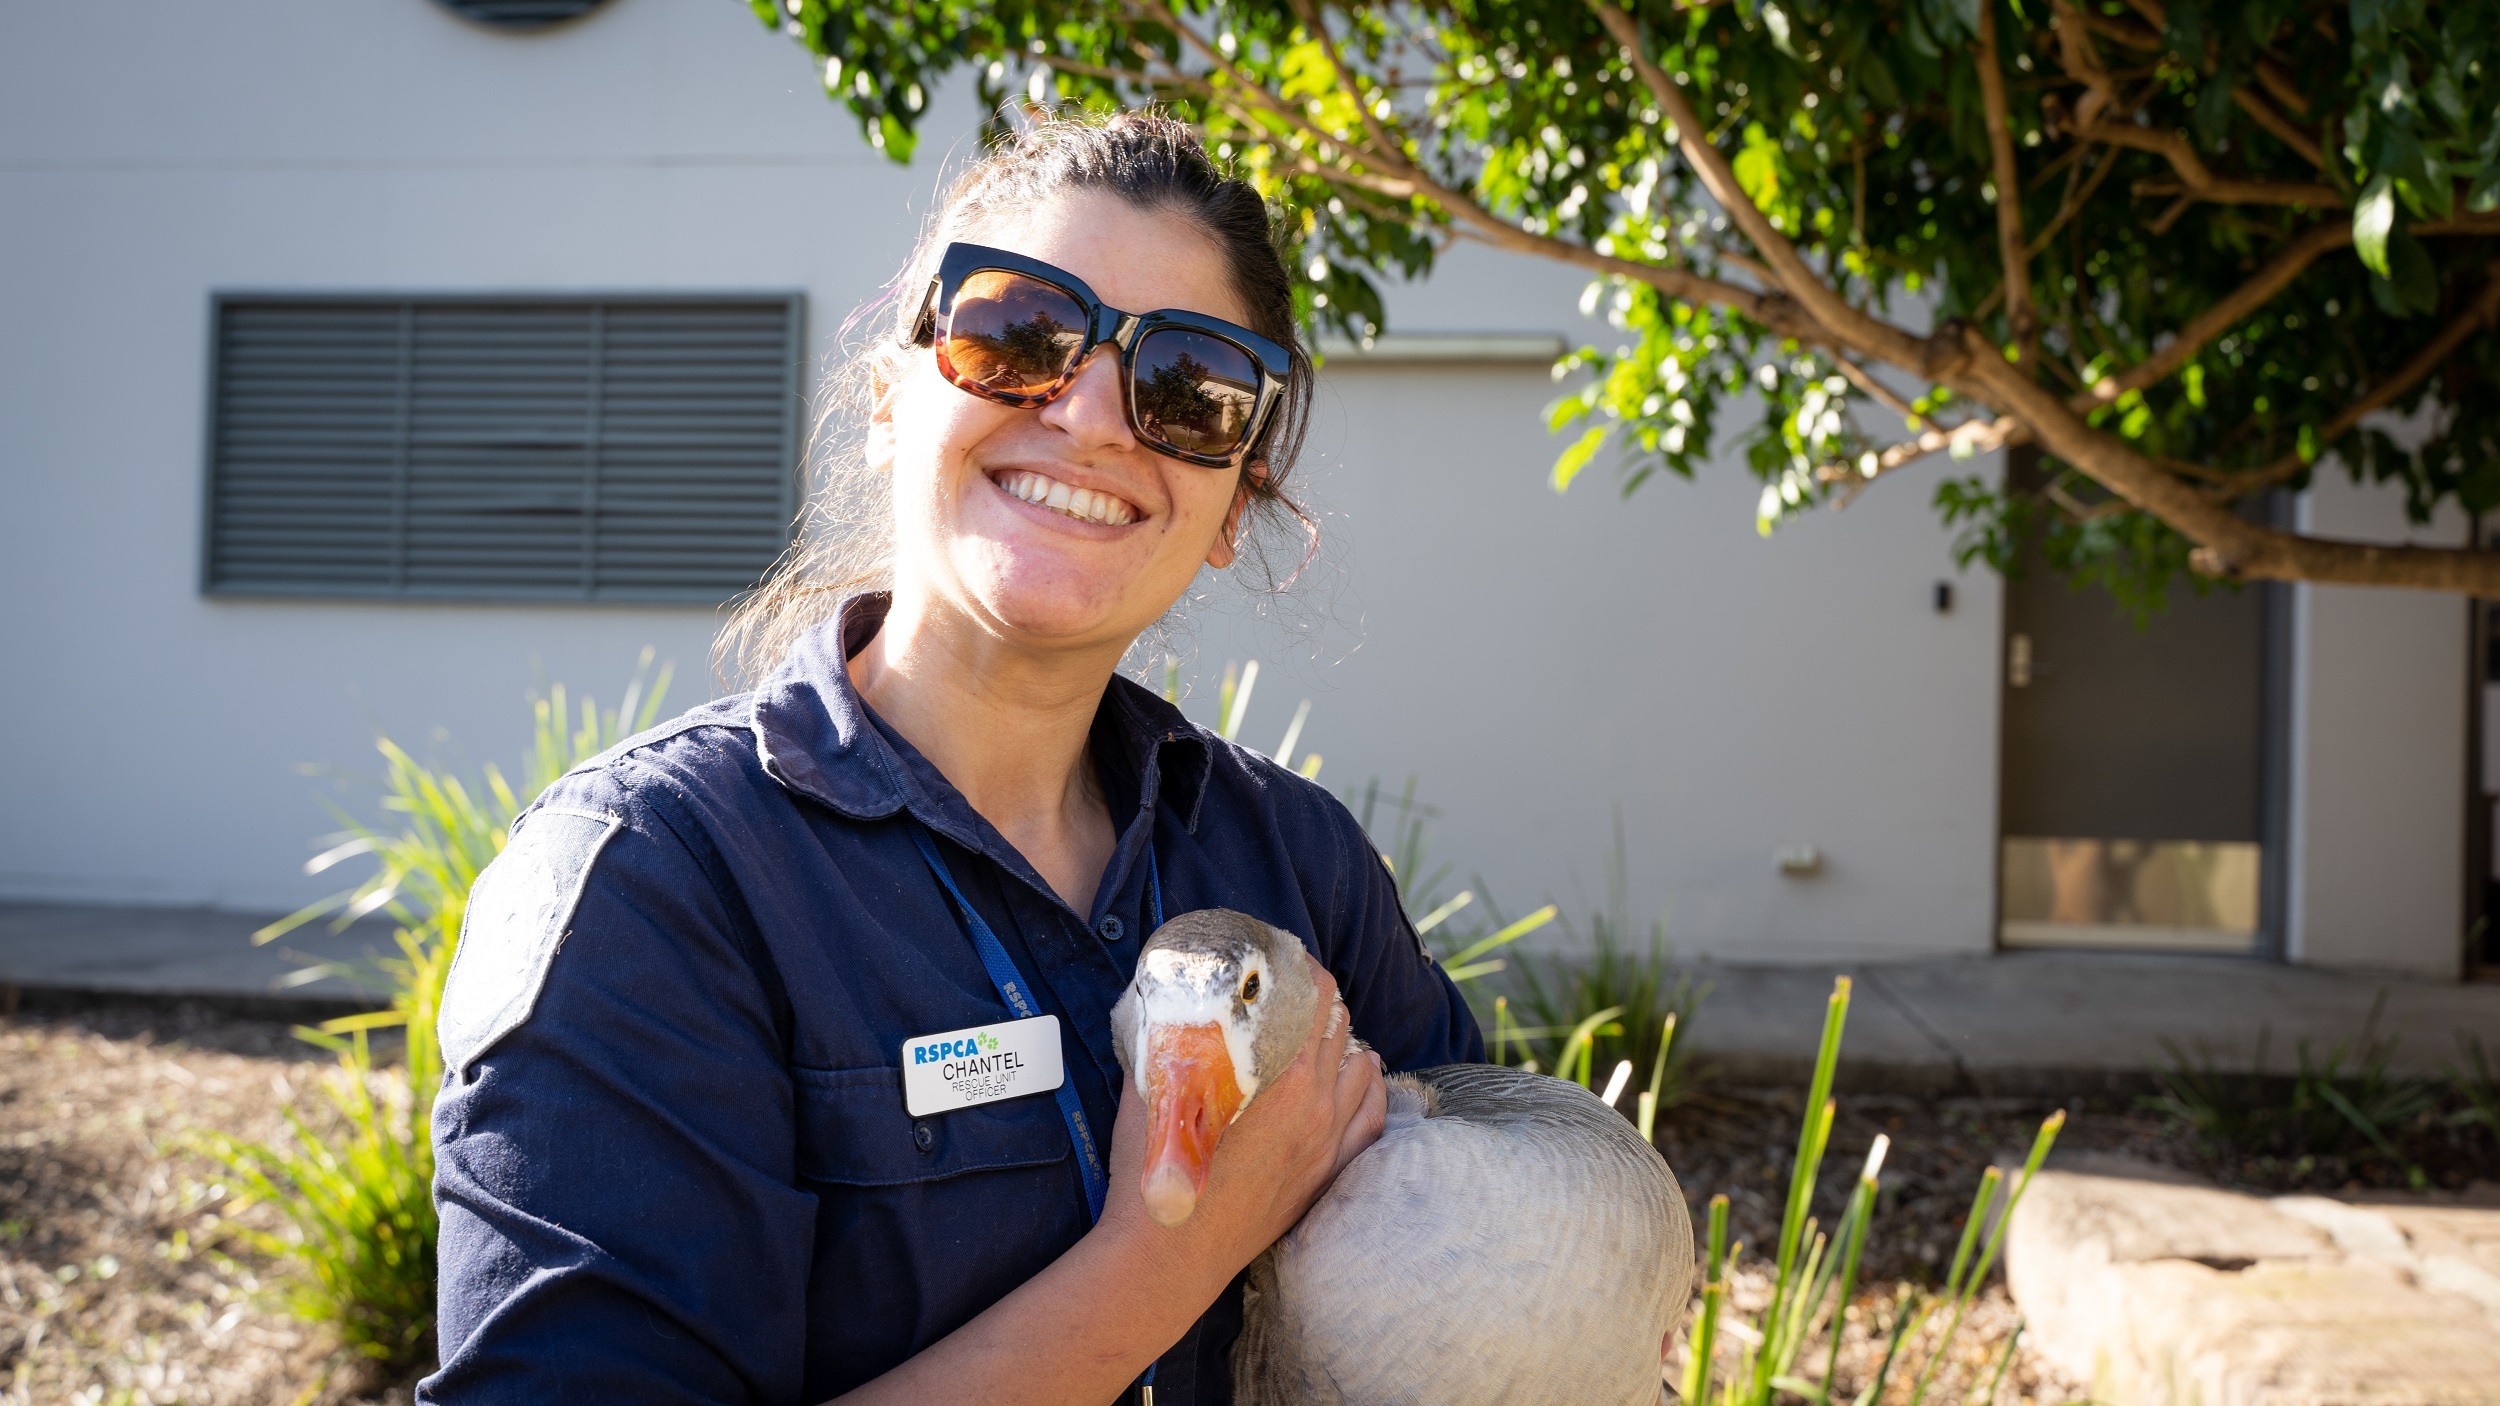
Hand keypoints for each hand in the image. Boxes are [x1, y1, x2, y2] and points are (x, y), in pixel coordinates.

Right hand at [1100, 954, 1385, 1265]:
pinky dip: (1367, 1091)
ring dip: (1346, 1046)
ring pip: (1365, 1073)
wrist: (1170, 1256)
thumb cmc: (1159, 1174)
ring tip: (1321, 1035)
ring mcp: (1329, 1145)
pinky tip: (1356, 1080)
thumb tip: (1159, 1000)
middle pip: (1341, 1031)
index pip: (1319, 1001)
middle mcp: (1320, 1108)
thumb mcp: (1155, 1091)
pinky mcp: (1327, 1176)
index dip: (1307, 972)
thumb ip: (1166, 1041)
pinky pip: (1371, 1120)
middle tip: (1296, 993)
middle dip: (1322, 1005)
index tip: (1290, 960)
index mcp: (1287, 1078)